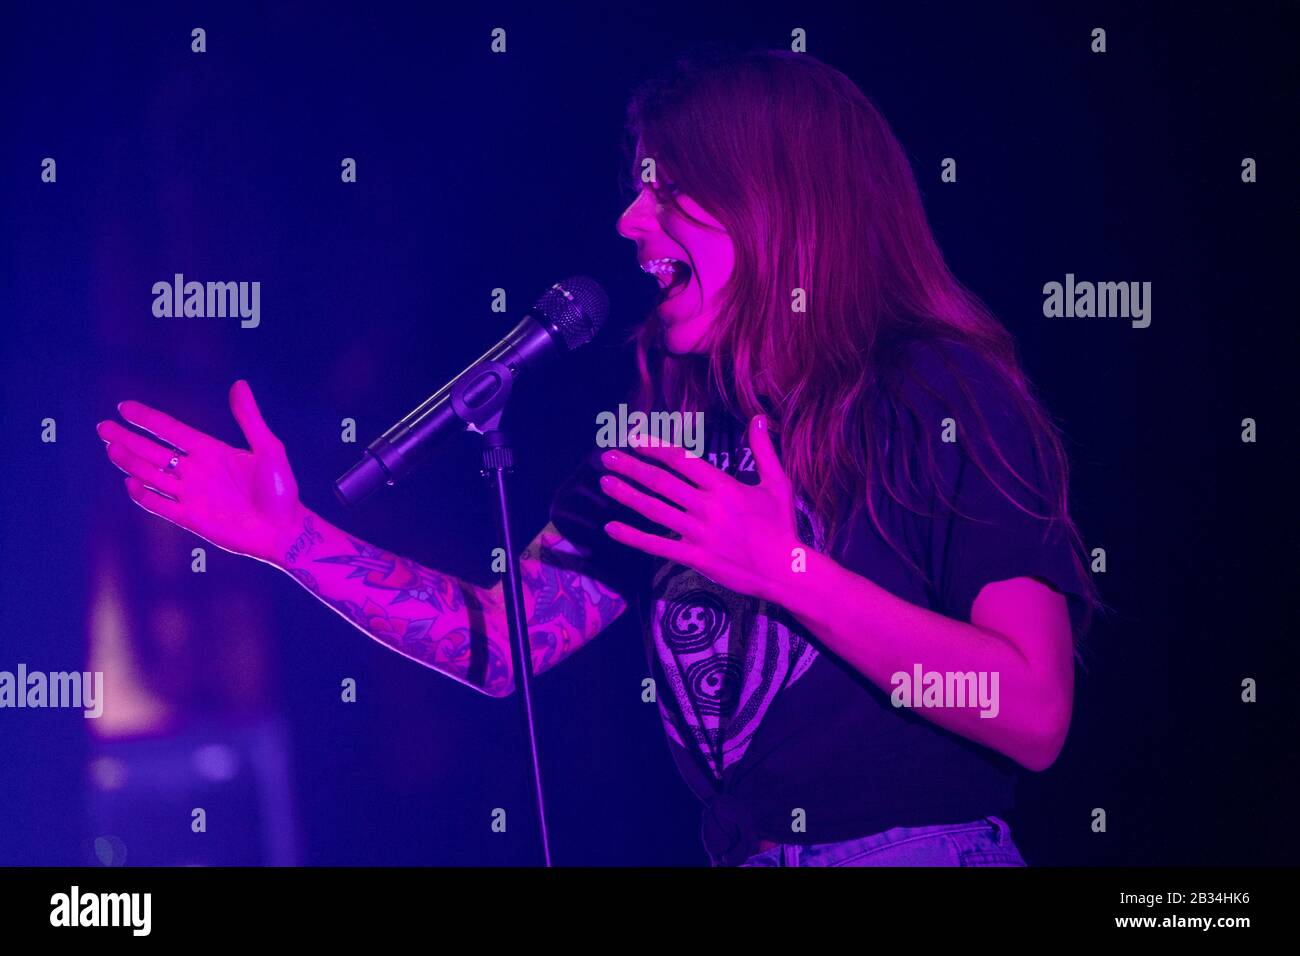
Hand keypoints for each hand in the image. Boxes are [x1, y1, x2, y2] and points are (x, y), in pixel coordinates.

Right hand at [96, 380, 303, 565]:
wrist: (284, 530)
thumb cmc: (281, 489)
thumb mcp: (269, 449)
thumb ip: (249, 419)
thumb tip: (239, 384)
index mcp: (212, 451)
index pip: (171, 431)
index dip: (148, 419)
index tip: (123, 407)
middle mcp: (197, 471)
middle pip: (153, 451)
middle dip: (128, 439)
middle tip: (102, 427)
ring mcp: (191, 495)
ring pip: (152, 475)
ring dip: (131, 462)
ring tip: (112, 447)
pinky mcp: (191, 518)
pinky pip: (160, 505)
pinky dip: (144, 495)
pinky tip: (131, 482)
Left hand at [599, 415, 801, 603]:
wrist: (784, 569)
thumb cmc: (781, 526)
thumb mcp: (777, 483)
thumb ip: (763, 450)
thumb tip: (758, 418)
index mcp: (724, 486)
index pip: (681, 460)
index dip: (655, 447)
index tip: (634, 438)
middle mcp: (707, 507)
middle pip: (661, 482)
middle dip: (632, 467)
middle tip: (608, 456)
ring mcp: (699, 533)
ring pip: (655, 510)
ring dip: (627, 495)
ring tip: (605, 482)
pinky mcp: (695, 557)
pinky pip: (658, 545)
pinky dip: (633, 537)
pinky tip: (612, 527)